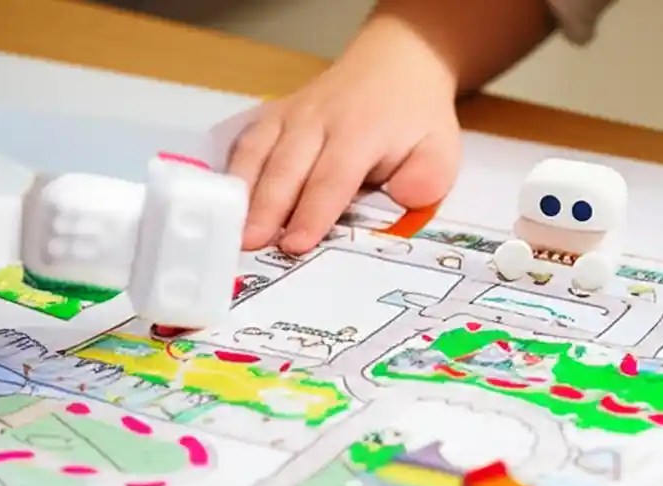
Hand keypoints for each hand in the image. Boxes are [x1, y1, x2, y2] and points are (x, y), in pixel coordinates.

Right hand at [227, 15, 461, 254]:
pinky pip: (248, 141)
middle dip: (266, 208)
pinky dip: (233, 170)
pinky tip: (222, 200)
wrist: (395, 63)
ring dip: (242, 192)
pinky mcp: (275, 115)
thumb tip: (403, 200)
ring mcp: (291, 114)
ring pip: (258, 152)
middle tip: (249, 244)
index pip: (332, 178)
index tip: (295, 244)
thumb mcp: (440, 149)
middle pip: (286, 168)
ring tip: (229, 229)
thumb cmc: (416, 118)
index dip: (312, 213)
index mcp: (360, 133)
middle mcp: (318, 121)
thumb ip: (425, 179)